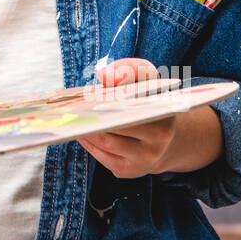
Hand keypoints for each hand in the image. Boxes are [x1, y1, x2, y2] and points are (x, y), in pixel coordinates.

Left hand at [75, 59, 175, 179]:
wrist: (161, 137)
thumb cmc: (147, 101)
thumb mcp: (145, 78)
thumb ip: (128, 69)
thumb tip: (105, 76)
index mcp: (165, 110)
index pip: (137, 102)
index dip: (113, 98)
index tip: (94, 94)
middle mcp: (161, 137)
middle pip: (118, 125)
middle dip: (95, 115)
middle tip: (76, 106)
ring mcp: (146, 158)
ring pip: (107, 142)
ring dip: (87, 129)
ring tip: (74, 117)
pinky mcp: (130, 170)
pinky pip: (102, 156)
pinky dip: (88, 143)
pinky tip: (81, 132)